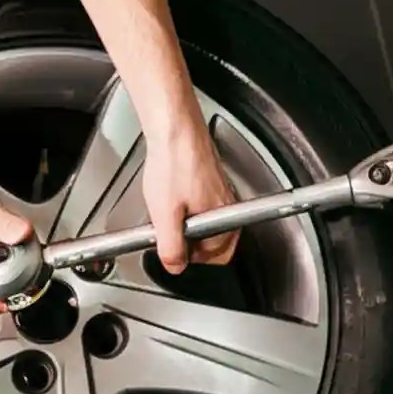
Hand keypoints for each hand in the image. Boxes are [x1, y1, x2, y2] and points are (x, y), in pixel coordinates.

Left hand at [141, 127, 241, 273]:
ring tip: (168, 214)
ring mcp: (221, 190)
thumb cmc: (173, 162)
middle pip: (217, 241)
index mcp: (222, 217)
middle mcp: (227, 204)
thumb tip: (175, 266)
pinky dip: (189, 207)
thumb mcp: (165, 214)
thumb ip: (171, 246)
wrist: (174, 128)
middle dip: (194, 244)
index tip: (175, 252)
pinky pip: (204, 203)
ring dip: (190, 225)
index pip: (218, 256)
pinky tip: (172, 197)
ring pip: (210, 222)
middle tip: (171, 236)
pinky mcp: (211, 177)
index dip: (193, 258)